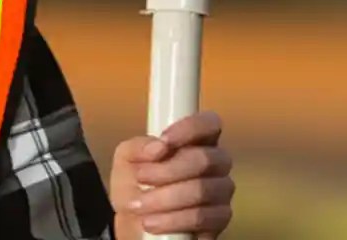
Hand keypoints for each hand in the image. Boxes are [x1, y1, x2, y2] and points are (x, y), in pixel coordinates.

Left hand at [109, 110, 234, 239]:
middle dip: (167, 170)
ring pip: (202, 190)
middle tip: (140, 178)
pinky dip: (173, 220)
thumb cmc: (134, 186)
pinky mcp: (220, 218)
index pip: (209, 123)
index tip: (163, 142)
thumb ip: (138, 147)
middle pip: (204, 158)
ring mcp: (220, 191)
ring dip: (164, 198)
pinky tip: (152, 222)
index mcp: (195, 141)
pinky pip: (203, 217)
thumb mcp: (126, 160)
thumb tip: (158, 147)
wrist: (133, 224)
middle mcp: (215, 163)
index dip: (189, 129)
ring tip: (140, 205)